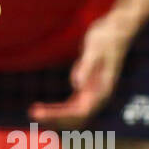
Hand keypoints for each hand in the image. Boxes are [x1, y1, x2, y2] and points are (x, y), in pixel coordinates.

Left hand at [29, 14, 133, 128]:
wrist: (116, 30)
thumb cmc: (106, 38)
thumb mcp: (94, 49)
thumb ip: (86, 67)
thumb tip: (76, 84)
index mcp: (103, 90)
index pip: (81, 112)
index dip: (61, 116)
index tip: (43, 114)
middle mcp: (99, 96)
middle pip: (76, 117)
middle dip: (54, 118)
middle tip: (32, 114)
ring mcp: (93, 93)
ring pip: (73, 114)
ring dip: (54, 116)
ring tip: (33, 112)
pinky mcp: (87, 88)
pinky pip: (71, 105)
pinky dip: (57, 109)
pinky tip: (42, 106)